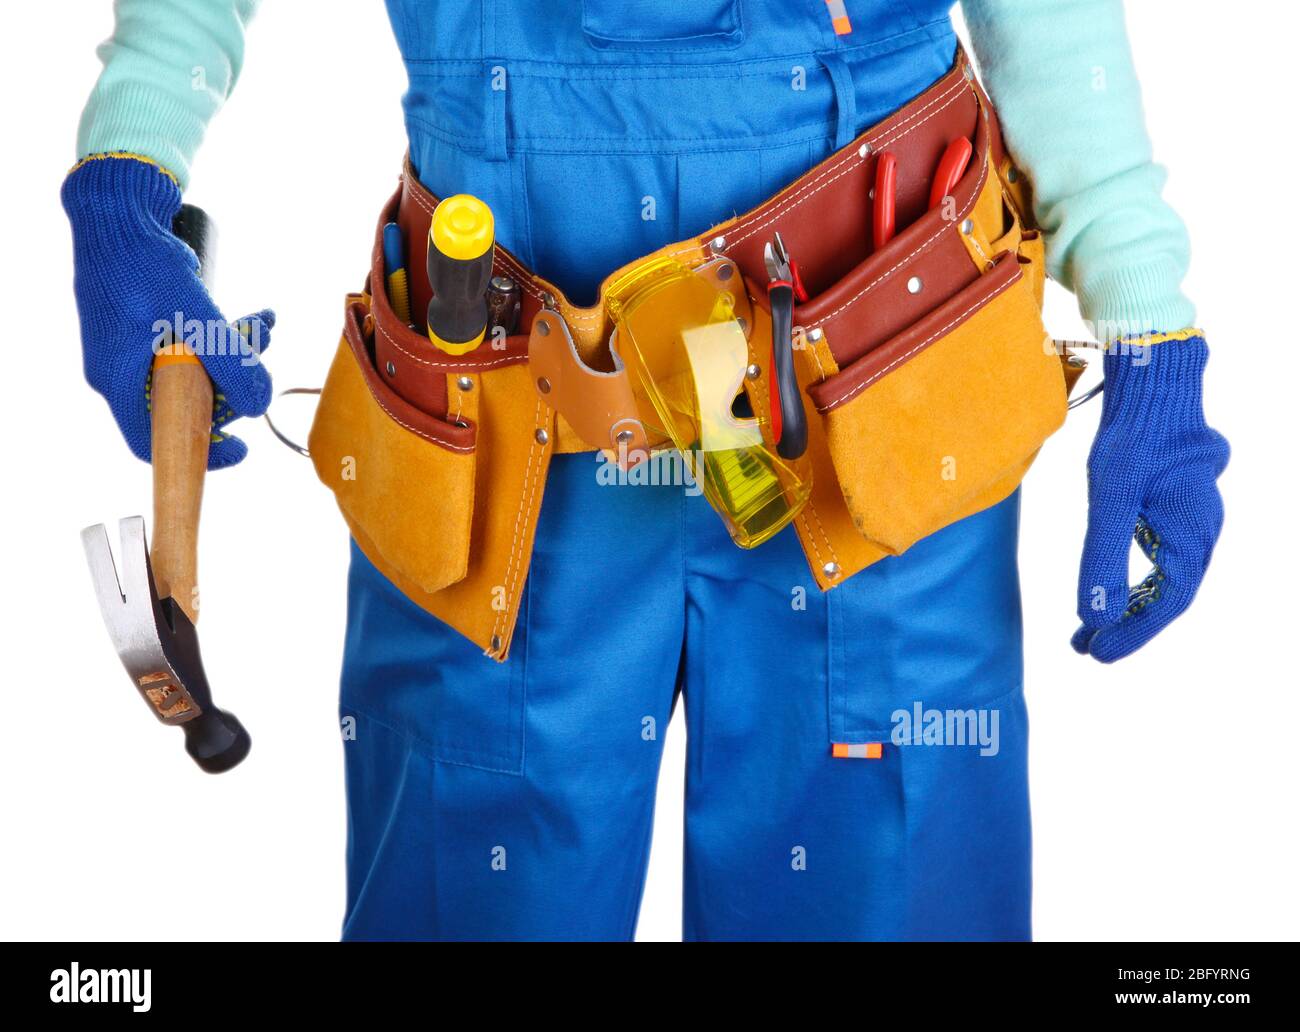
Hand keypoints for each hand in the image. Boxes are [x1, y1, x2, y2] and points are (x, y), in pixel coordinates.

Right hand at [62, 154, 272, 467]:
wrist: (117, 209)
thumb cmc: (142, 260)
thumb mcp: (194, 315)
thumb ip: (228, 360)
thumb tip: (258, 405)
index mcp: (119, 380)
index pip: (153, 441)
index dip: (199, 453)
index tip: (242, 448)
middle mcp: (123, 372)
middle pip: (186, 405)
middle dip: (233, 382)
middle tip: (262, 351)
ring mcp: (134, 351)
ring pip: (196, 373)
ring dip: (236, 353)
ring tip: (263, 323)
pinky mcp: (148, 331)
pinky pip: (192, 348)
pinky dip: (224, 336)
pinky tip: (254, 316)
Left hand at [1072, 332, 1228, 661]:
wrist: (1157, 385)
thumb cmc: (1135, 438)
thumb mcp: (1111, 499)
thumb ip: (1102, 558)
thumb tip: (1093, 615)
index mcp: (1191, 534)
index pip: (1166, 602)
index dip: (1132, 633)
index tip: (1096, 653)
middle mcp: (1201, 530)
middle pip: (1168, 595)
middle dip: (1126, 624)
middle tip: (1083, 645)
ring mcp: (1195, 516)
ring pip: (1167, 576)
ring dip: (1129, 603)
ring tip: (1087, 625)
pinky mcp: (1179, 504)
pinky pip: (1165, 555)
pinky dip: (1137, 577)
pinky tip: (1111, 585)